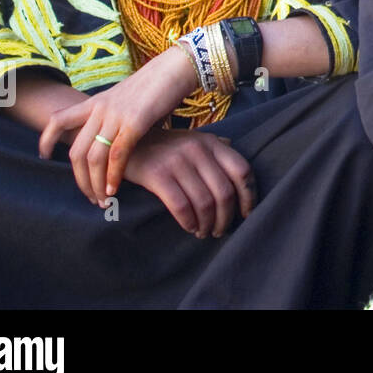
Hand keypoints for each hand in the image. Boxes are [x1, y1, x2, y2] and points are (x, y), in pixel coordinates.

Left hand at [38, 45, 198, 203]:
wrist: (177, 66)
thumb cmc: (159, 86)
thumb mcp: (129, 100)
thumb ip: (118, 120)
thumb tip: (122, 144)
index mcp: (96, 102)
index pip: (58, 120)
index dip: (47, 140)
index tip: (44, 156)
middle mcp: (100, 109)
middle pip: (76, 151)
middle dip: (80, 180)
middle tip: (91, 197)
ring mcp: (116, 115)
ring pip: (93, 158)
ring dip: (96, 184)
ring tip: (103, 200)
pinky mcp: (135, 121)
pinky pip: (117, 155)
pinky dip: (114, 176)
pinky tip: (115, 189)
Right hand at [122, 127, 255, 237]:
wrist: (124, 142)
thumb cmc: (163, 147)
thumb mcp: (192, 140)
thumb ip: (215, 149)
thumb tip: (238, 161)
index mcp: (211, 143)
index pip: (242, 171)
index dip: (249, 196)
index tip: (246, 215)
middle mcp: (198, 149)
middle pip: (224, 192)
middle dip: (225, 218)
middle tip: (220, 231)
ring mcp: (178, 161)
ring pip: (204, 202)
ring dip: (207, 224)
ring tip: (204, 232)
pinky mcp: (157, 174)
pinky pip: (181, 205)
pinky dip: (189, 222)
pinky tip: (189, 228)